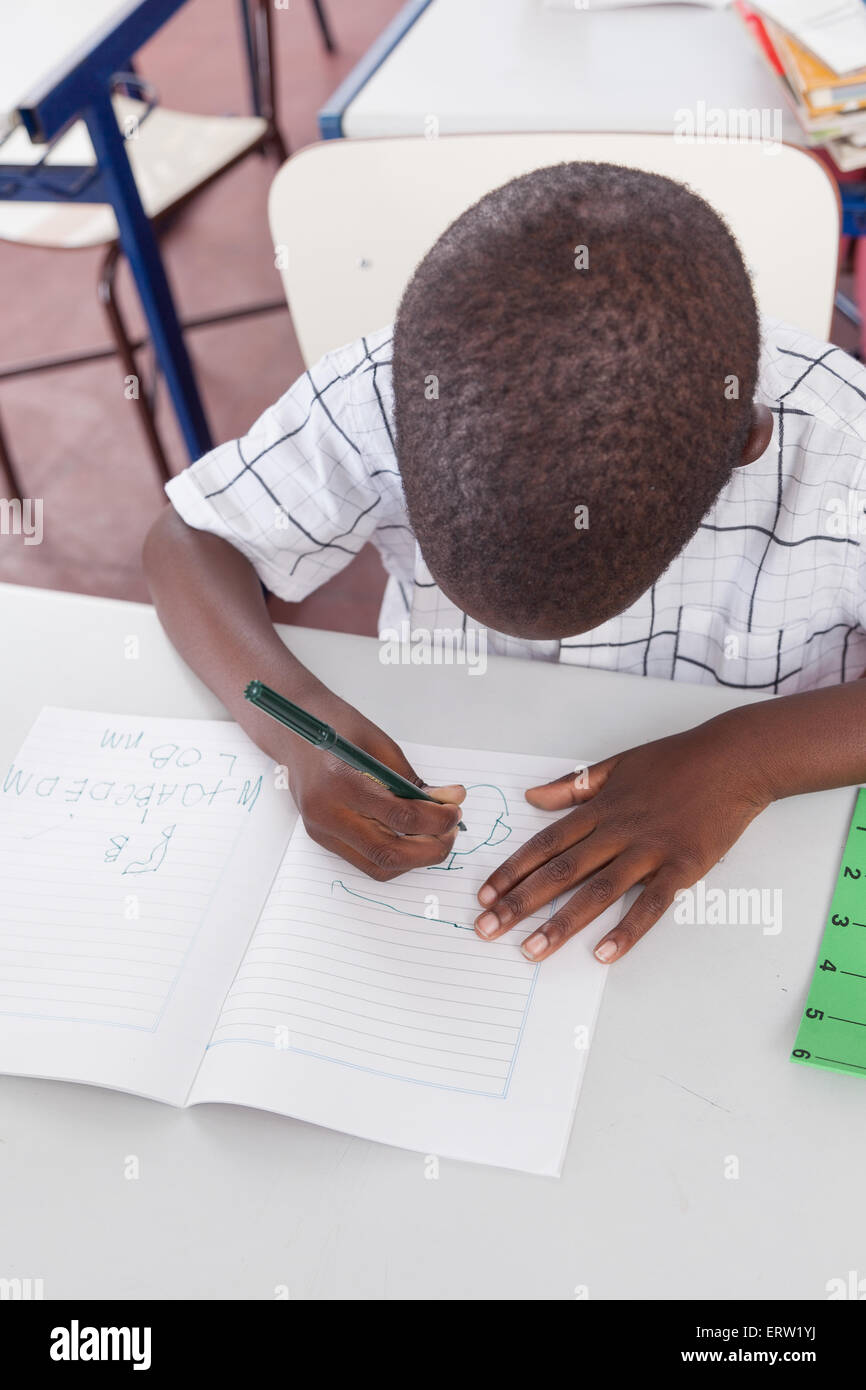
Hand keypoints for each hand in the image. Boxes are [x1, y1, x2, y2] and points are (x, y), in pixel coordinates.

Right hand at [286, 691, 464, 879]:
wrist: (291, 731)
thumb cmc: (336, 728)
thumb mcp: (380, 745)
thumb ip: (412, 779)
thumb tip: (448, 803)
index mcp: (341, 782)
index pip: (401, 818)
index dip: (437, 819)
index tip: (456, 809)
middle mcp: (327, 814)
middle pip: (389, 853)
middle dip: (430, 849)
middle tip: (452, 832)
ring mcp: (321, 830)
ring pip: (378, 866)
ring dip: (415, 859)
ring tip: (437, 836)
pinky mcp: (322, 838)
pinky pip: (365, 861)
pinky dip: (395, 857)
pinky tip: (412, 839)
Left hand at [474, 716, 772, 962]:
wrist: (734, 759)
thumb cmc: (677, 761)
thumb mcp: (616, 765)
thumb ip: (572, 785)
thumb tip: (532, 796)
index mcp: (599, 808)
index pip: (545, 844)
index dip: (512, 870)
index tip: (485, 894)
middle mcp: (618, 831)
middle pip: (560, 872)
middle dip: (519, 902)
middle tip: (488, 929)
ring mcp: (650, 850)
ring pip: (597, 891)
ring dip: (561, 923)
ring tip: (532, 950)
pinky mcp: (683, 866)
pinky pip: (651, 905)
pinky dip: (628, 930)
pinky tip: (605, 954)